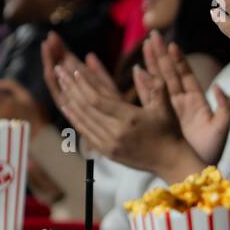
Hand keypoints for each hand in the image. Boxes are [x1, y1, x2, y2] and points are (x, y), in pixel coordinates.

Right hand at [41, 30, 120, 104]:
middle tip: (48, 38)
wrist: (122, 132)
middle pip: (57, 70)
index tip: (53, 35)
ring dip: (49, 63)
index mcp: (80, 86)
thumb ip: (99, 74)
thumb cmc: (117, 111)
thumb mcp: (109, 89)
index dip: (59, 50)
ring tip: (46, 46)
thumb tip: (89, 55)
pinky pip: (58, 93)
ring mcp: (68, 100)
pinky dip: (54, 80)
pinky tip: (52, 66)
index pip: (66, 64)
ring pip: (55, 80)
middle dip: (51, 54)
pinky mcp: (69, 109)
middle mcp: (71, 93)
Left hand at [52, 56, 202, 176]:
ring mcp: (109, 144)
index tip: (74, 70)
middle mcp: (116, 133)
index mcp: (130, 119)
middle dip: (71, 87)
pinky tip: (67, 106)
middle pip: (86, 108)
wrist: (171, 162)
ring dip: (69, 100)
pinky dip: (74, 118)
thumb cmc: (170, 132)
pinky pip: (85, 133)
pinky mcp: (107, 152)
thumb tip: (138, 67)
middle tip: (59, 70)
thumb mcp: (166, 106)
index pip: (98, 100)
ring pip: (83, 119)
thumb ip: (154, 85)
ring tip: (60, 83)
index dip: (84, 84)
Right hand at [141, 32, 229, 162]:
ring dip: (150, 65)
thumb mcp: (221, 130)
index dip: (179, 60)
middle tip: (152, 35)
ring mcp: (168, 110)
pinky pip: (148, 99)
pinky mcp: (159, 119)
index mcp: (196, 102)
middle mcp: (181, 103)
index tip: (171, 44)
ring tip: (143, 47)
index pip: (186, 75)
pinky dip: (142, 86)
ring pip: (157, 82)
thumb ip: (224, 108)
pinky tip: (136, 72)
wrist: (195, 170)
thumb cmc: (210, 152)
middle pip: (169, 73)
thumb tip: (218, 88)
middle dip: (161, 55)